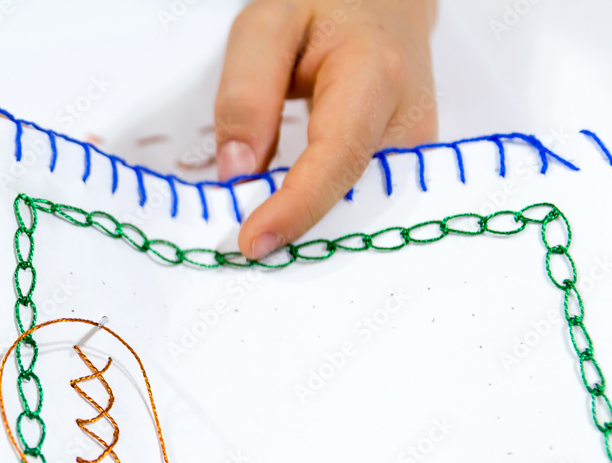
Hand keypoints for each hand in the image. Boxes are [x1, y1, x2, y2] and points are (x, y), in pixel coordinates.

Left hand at [214, 0, 437, 258]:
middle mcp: (409, 120)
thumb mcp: (266, 26)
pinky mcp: (406, 166)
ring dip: (308, 229)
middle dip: (294, 229)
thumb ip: (247, 95)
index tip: (253, 242)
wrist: (381, 2)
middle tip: (241, 247)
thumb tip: (237, 174)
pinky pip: (360, 204)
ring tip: (261, 233)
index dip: (295, 208)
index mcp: (375, 74)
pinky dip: (320, 216)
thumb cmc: (325, 6)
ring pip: (357, 210)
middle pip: (350, 197)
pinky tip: (288, 219)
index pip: (337, 158)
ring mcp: (415, 149)